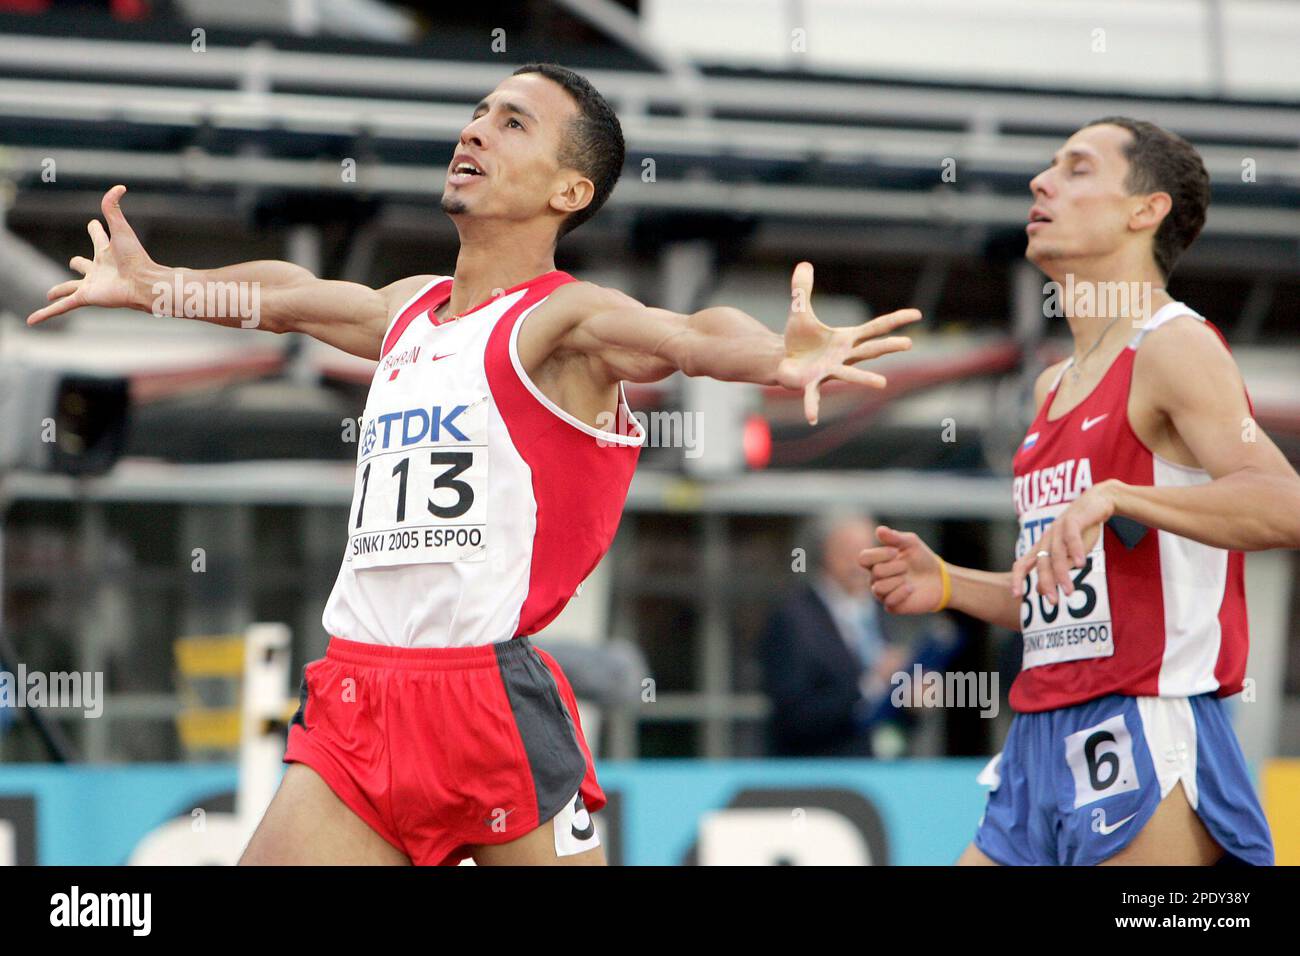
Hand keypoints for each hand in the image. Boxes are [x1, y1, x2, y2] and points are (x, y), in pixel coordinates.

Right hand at [27, 185, 153, 324]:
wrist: (144, 284)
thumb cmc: (136, 258)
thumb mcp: (121, 229)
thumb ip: (114, 207)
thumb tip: (119, 186)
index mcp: (107, 251)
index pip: (98, 237)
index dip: (96, 229)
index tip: (94, 223)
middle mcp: (98, 269)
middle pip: (84, 265)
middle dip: (79, 263)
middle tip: (75, 262)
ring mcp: (91, 285)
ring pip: (70, 288)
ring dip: (60, 291)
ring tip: (51, 294)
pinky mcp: (86, 298)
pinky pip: (62, 307)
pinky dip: (46, 314)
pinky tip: (32, 321)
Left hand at [775, 261, 920, 423]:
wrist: (784, 361)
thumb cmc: (799, 339)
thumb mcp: (800, 312)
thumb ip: (802, 290)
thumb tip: (803, 263)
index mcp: (846, 339)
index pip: (875, 328)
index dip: (896, 320)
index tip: (917, 314)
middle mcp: (844, 357)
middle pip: (870, 350)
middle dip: (888, 346)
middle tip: (908, 343)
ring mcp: (830, 371)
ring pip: (850, 375)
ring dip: (865, 379)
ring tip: (881, 383)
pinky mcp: (811, 384)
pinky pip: (813, 395)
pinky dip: (812, 406)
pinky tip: (812, 419)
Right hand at [859, 525, 942, 614]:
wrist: (939, 579)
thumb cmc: (922, 559)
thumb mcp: (910, 543)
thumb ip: (894, 537)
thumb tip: (879, 530)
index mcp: (876, 562)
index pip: (863, 558)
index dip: (879, 554)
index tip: (896, 552)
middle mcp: (875, 578)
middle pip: (876, 572)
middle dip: (896, 567)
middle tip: (907, 567)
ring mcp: (882, 593)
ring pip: (878, 588)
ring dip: (897, 580)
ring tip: (908, 579)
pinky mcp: (891, 606)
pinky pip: (889, 600)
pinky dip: (902, 592)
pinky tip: (911, 588)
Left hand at [1010, 481, 1119, 602]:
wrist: (1098, 501)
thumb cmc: (1082, 530)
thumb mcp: (1068, 553)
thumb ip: (1054, 570)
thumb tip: (1038, 591)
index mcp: (1042, 546)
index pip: (1022, 564)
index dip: (1017, 578)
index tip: (1016, 596)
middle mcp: (1047, 538)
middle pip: (1041, 563)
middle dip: (1046, 584)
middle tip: (1053, 602)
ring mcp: (1058, 528)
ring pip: (1056, 554)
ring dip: (1062, 574)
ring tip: (1070, 592)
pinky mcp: (1073, 519)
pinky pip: (1072, 537)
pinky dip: (1076, 551)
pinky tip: (1081, 564)